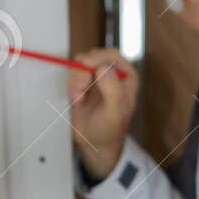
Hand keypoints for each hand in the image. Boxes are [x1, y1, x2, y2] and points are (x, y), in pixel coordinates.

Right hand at [68, 48, 138, 181]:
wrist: (94, 143)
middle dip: (83, 72)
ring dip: (76, 80)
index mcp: (126, 76)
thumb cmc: (109, 130)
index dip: (96, 59)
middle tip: (82, 91)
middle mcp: (112, 73)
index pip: (111, 55)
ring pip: (80, 63)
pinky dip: (71, 85)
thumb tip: (103, 68)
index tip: (86, 69)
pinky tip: (78, 100)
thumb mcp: (114, 112)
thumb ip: (112, 89)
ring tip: (80, 99)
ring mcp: (97, 76)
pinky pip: (73, 73)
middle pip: (93, 55)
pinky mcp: (83, 82)